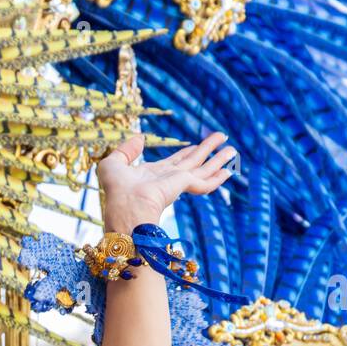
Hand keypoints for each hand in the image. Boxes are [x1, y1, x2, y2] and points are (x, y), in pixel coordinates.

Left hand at [97, 130, 235, 232]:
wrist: (125, 207)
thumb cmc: (115, 192)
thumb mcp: (112, 164)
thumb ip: (125, 150)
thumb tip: (141, 138)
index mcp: (154, 175)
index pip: (175, 162)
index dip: (186, 153)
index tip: (196, 145)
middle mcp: (168, 179)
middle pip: (193, 162)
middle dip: (208, 150)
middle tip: (223, 139)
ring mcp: (177, 183)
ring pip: (203, 169)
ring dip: (219, 159)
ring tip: (233, 151)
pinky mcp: (184, 184)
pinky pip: (205, 181)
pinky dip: (218, 176)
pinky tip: (229, 170)